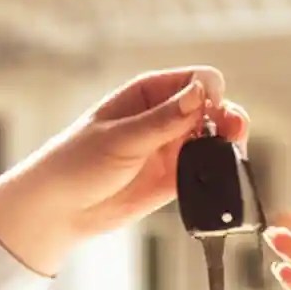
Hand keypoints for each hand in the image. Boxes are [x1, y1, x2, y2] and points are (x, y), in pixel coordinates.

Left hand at [0, 66, 248, 275]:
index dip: (210, 93)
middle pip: (213, 109)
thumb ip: (163, 119)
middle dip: (227, 119)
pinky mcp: (173, 179)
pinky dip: (216, 175)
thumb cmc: (76, 163)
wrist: (58, 209)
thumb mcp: (121, 138)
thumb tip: (202, 93)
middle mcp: (164, 117)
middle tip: (231, 133)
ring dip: (226, 147)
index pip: (197, 80)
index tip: (211, 111)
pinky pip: (205, 173)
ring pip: (214, 140)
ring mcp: (170, 148)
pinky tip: (218, 180)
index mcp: (149, 93)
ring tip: (228, 156)